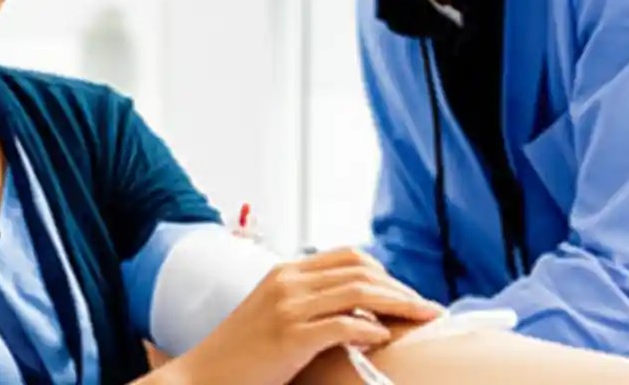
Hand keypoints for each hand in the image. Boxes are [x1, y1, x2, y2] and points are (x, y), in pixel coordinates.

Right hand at [177, 247, 444, 384]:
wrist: (200, 377)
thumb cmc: (239, 356)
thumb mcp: (273, 317)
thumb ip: (307, 306)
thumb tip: (354, 313)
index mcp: (286, 272)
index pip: (349, 256)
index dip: (385, 272)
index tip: (405, 295)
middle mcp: (288, 281)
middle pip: (361, 271)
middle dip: (402, 288)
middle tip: (428, 309)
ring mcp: (288, 306)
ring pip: (359, 291)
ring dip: (399, 304)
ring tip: (422, 319)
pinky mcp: (289, 335)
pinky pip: (343, 324)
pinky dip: (371, 328)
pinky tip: (385, 337)